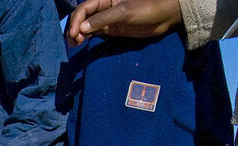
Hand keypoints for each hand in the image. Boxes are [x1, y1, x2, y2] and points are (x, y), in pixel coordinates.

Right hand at [67, 0, 182, 43]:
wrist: (164, 16)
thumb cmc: (147, 7)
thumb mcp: (124, 11)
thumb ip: (103, 19)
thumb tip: (83, 29)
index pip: (85, 8)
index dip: (77, 20)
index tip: (74, 33)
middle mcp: (103, 8)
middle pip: (82, 17)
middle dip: (75, 27)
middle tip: (73, 41)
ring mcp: (107, 19)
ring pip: (86, 25)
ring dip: (78, 34)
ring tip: (74, 44)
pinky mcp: (111, 30)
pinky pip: (94, 33)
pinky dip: (85, 37)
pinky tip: (81, 43)